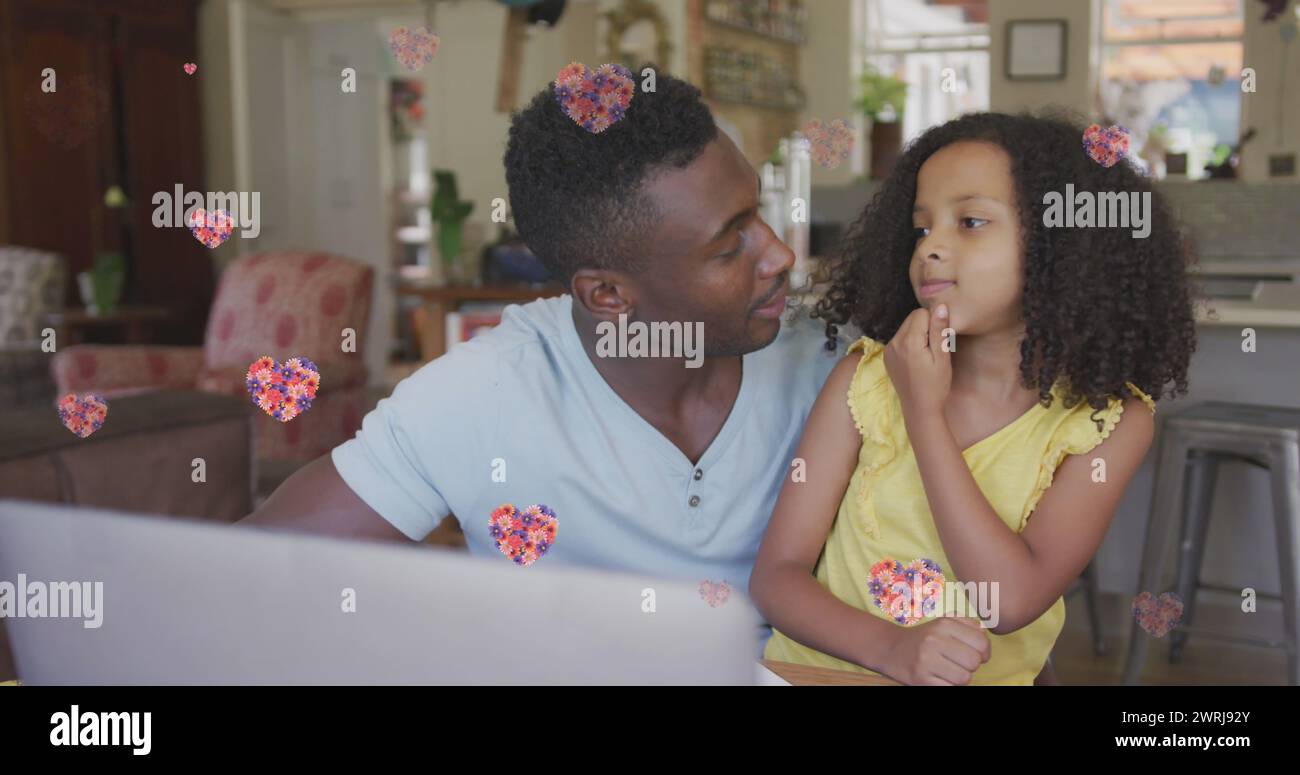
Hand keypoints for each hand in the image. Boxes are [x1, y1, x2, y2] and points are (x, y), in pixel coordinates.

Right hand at [877, 615, 991, 685]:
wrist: (891, 648)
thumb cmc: (925, 637)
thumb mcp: (944, 622)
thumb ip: (968, 624)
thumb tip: (985, 634)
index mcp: (944, 625)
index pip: (981, 642)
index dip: (985, 652)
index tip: (978, 655)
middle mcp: (934, 640)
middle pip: (974, 662)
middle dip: (972, 666)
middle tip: (962, 663)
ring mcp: (926, 661)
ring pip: (964, 678)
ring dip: (961, 677)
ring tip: (951, 671)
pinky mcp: (921, 679)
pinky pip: (951, 688)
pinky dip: (950, 685)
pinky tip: (943, 678)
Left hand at [884, 304, 952, 416]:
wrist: (919, 409)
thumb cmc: (936, 385)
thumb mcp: (942, 357)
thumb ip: (939, 330)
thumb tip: (940, 306)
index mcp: (909, 341)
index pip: (921, 313)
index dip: (934, 323)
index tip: (938, 341)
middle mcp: (894, 342)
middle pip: (911, 319)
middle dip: (924, 327)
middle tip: (933, 349)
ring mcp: (888, 350)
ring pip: (905, 328)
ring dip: (916, 335)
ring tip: (925, 355)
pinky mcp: (886, 356)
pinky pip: (899, 339)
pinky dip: (908, 343)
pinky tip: (916, 360)